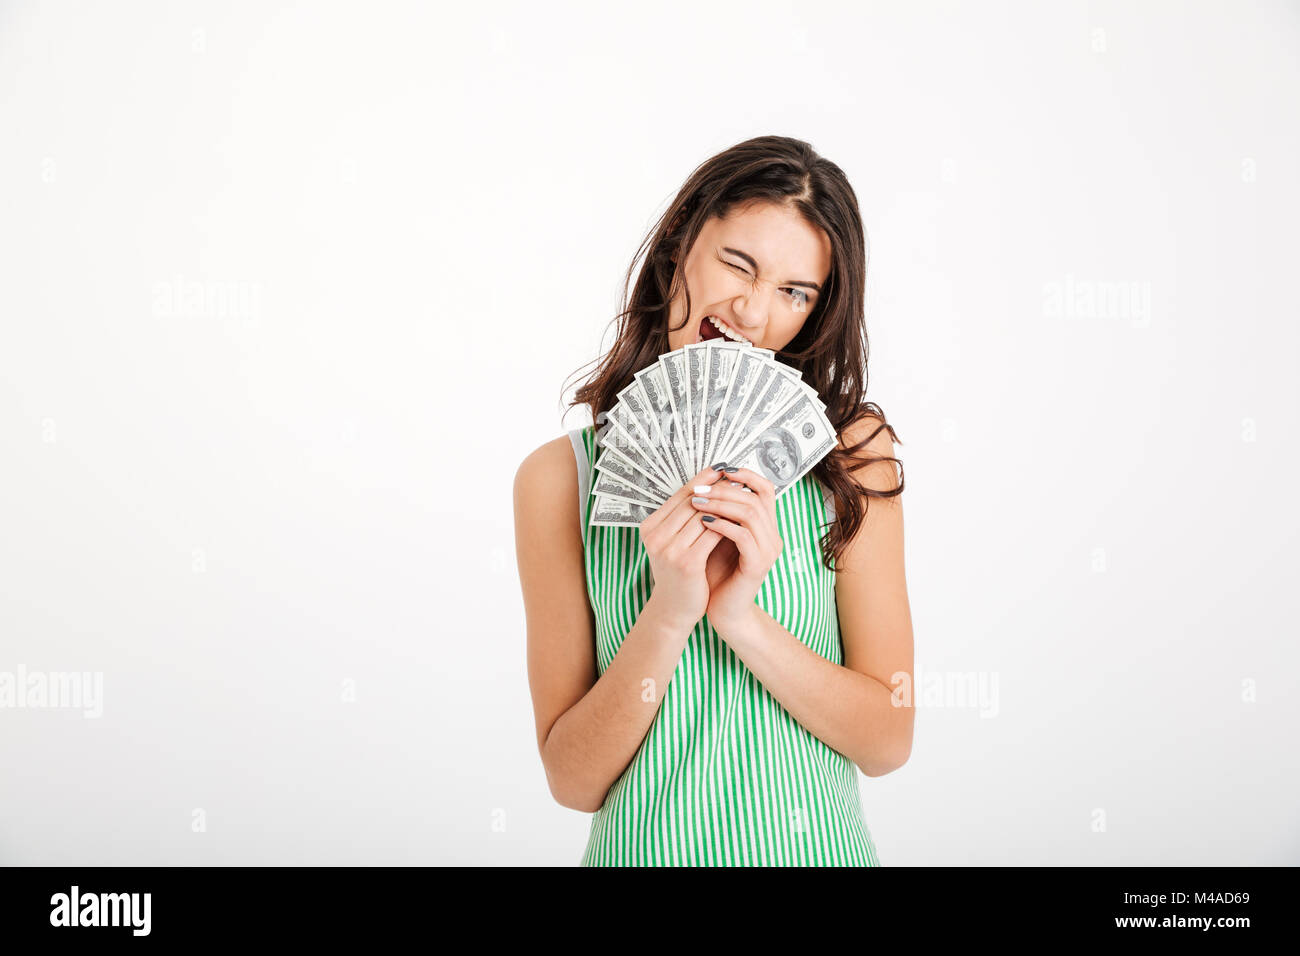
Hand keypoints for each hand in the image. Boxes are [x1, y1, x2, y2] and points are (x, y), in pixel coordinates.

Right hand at [638, 466, 726, 632]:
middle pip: (691, 502)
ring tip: (743, 496)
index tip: (721, 469)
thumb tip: (708, 486)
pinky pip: (712, 534)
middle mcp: (655, 536)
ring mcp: (669, 550)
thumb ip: (684, 518)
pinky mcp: (687, 563)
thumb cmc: (678, 573)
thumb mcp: (673, 542)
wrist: (674, 610)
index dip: (702, 480)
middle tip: (737, 478)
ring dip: (725, 505)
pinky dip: (728, 524)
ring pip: (703, 516)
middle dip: (716, 489)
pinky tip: (741, 519)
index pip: (679, 495)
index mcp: (649, 527)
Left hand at [688, 467, 782, 628]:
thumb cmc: (716, 572)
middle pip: (756, 497)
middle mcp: (772, 536)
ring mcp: (768, 551)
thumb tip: (703, 482)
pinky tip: (704, 523)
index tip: (718, 470)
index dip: (744, 475)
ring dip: (721, 504)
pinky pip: (744, 536)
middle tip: (698, 490)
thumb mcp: (717, 535)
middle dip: (725, 489)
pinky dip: (723, 525)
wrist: (722, 609)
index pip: (765, 488)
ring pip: (751, 514)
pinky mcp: (758, 565)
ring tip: (697, 504)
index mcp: (766, 526)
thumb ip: (719, 512)